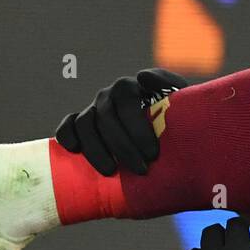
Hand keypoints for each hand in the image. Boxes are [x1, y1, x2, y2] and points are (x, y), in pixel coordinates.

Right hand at [55, 68, 188, 175]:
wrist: (166, 135)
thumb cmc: (176, 120)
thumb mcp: (181, 102)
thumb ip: (169, 86)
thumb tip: (143, 77)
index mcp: (133, 87)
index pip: (127, 99)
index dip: (136, 126)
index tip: (153, 154)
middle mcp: (110, 95)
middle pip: (107, 116)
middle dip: (122, 146)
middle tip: (141, 169)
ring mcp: (94, 109)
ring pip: (85, 124)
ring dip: (96, 149)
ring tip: (111, 172)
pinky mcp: (80, 124)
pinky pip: (68, 126)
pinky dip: (68, 136)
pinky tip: (75, 151)